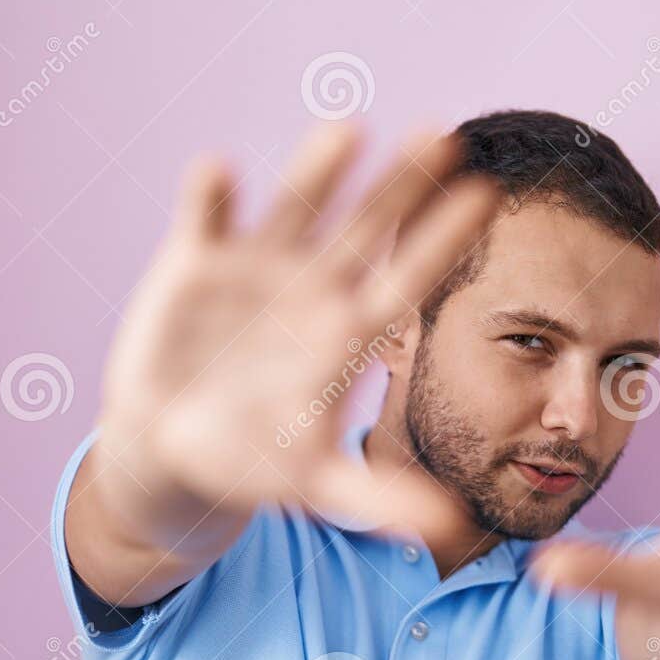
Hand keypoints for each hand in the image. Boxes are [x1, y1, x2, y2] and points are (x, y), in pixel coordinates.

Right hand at [96, 121, 499, 538]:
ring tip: (347, 130)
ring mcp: (254, 269)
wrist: (173, 449)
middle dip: (402, 185)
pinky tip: (218, 173)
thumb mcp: (316, 482)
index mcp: (348, 330)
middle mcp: (311, 286)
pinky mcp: (193, 261)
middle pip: (365, 226)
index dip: (444, 240)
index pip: (408, 277)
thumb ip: (376, 498)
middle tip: (445, 135)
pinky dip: (210, 197)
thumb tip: (444, 528)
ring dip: (317, 173)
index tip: (486, 194)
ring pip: (293, 208)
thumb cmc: (255, 460)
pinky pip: (204, 219)